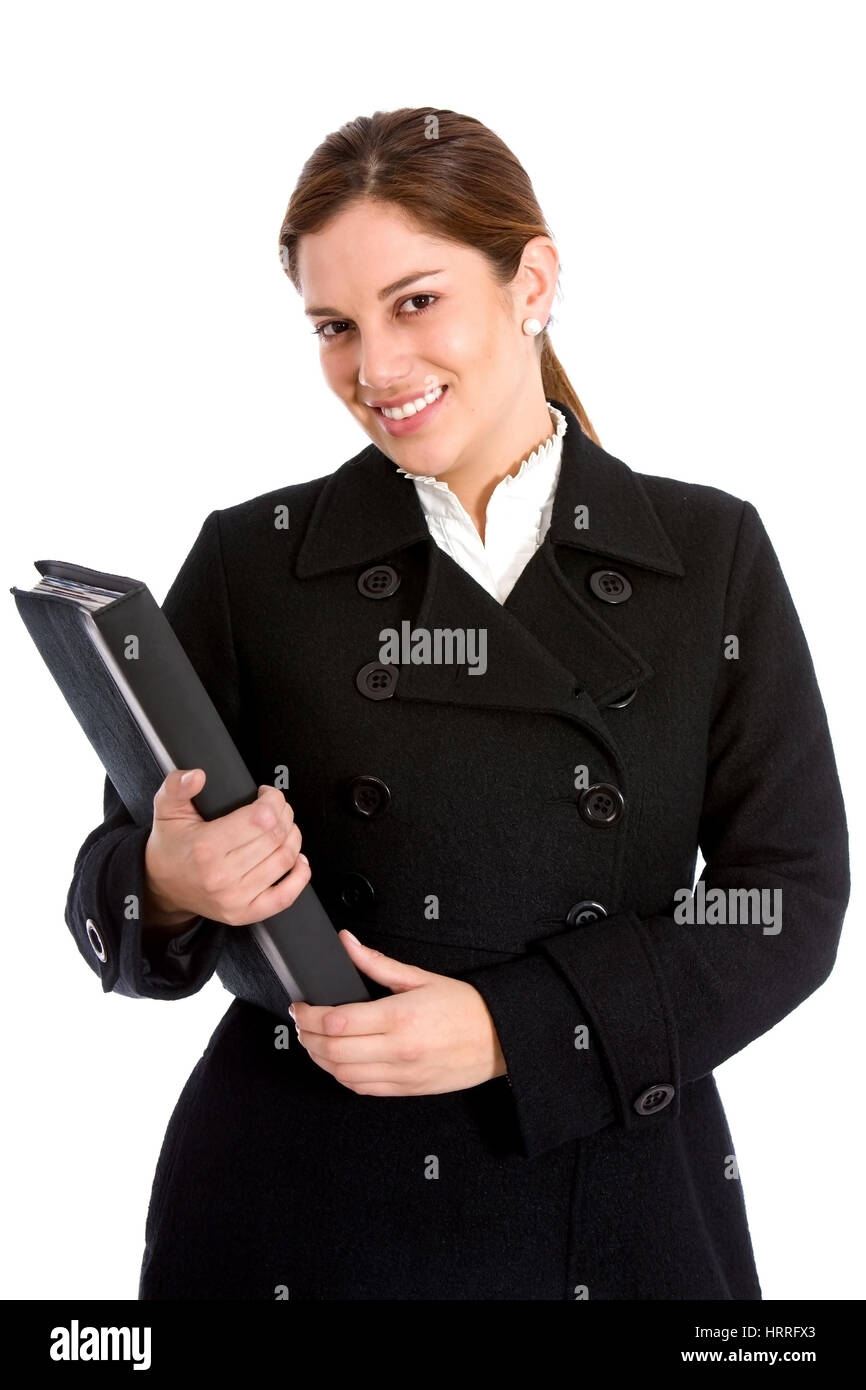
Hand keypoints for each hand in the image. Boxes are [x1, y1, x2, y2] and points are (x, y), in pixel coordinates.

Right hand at [143, 769, 310, 927]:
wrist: (162, 887)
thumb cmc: (170, 846)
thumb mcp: (166, 809)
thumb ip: (177, 786)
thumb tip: (197, 776)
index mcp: (205, 847)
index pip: (261, 818)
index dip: (273, 800)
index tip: (267, 794)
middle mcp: (222, 876)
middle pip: (276, 836)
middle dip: (284, 814)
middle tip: (276, 807)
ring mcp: (235, 897)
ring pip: (285, 860)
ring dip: (293, 837)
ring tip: (283, 827)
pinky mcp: (244, 913)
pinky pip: (285, 896)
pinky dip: (300, 875)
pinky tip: (298, 860)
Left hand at [290, 930, 507, 1095]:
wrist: (499, 1038)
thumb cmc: (464, 1006)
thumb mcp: (420, 977)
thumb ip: (376, 962)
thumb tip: (346, 943)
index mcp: (400, 1016)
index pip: (337, 1022)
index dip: (309, 1015)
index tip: (301, 1006)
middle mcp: (398, 1049)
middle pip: (332, 1050)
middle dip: (306, 1037)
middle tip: (301, 1022)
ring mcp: (401, 1073)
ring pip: (342, 1073)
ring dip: (319, 1058)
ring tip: (313, 1041)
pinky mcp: (405, 1090)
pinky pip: (362, 1088)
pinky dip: (341, 1075)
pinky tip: (337, 1060)